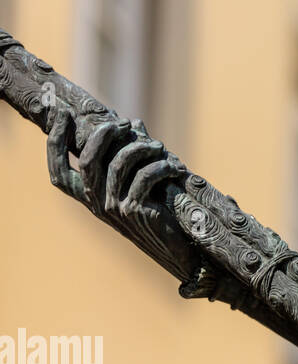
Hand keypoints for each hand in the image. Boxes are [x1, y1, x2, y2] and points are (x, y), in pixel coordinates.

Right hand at [46, 104, 197, 283]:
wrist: (177, 249)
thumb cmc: (159, 210)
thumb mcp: (139, 183)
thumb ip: (133, 154)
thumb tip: (133, 122)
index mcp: (90, 197)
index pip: (58, 173)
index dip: (54, 144)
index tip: (60, 113)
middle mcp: (96, 204)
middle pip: (87, 161)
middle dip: (103, 135)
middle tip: (123, 124)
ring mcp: (114, 208)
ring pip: (118, 164)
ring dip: (141, 148)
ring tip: (158, 146)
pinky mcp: (136, 211)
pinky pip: (144, 176)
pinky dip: (161, 165)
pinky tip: (175, 166)